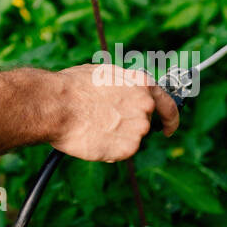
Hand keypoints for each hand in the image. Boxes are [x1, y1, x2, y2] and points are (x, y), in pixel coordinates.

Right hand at [50, 64, 179, 162]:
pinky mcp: (128, 149)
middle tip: (105, 123)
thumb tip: (124, 91)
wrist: (56, 105)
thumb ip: (123, 85)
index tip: (167, 128)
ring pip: (130, 139)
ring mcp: (138, 128)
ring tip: (93, 126)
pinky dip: (108, 149)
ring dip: (116, 137)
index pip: (168, 105)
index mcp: (142, 84)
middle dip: (128, 126)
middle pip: (143, 124)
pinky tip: (92, 137)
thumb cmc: (72, 87)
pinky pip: (120, 152)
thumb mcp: (103, 74)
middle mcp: (145, 106)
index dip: (169, 119)